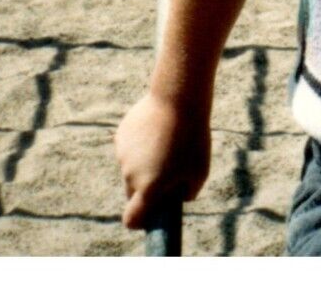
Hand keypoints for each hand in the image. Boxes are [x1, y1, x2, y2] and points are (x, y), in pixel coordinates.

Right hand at [115, 91, 210, 229]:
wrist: (178, 99)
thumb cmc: (193, 138)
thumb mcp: (200, 171)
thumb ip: (188, 192)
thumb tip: (180, 198)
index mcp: (148, 188)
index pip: (132, 219)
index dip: (139, 221)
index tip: (147, 218)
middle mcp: (130, 175)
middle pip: (133, 192)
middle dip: (146, 189)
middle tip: (168, 172)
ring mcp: (123, 155)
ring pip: (131, 168)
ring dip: (144, 163)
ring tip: (167, 143)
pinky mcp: (120, 135)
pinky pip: (129, 148)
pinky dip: (140, 145)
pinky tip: (157, 129)